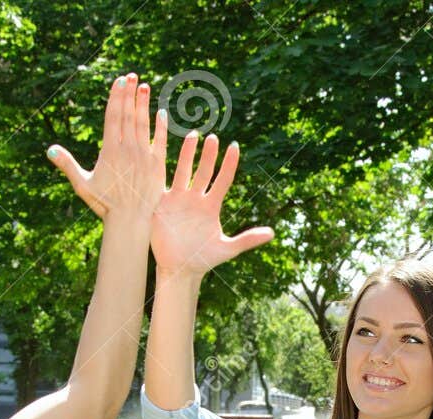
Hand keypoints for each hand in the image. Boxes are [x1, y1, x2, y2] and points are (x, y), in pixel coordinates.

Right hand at [47, 73, 166, 221]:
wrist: (130, 222)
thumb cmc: (105, 205)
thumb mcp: (83, 185)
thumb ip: (68, 165)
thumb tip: (50, 149)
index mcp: (110, 151)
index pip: (113, 117)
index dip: (116, 97)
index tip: (119, 81)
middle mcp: (128, 150)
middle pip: (128, 116)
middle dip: (129, 94)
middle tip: (131, 76)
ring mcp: (144, 156)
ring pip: (144, 124)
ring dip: (144, 104)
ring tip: (144, 86)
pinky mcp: (157, 166)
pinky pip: (161, 142)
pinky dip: (161, 127)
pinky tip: (161, 113)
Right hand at [151, 132, 272, 276]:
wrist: (179, 269)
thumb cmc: (204, 259)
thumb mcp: (227, 249)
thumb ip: (248, 239)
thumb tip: (272, 233)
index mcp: (211, 207)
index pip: (223, 180)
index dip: (229, 164)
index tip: (234, 146)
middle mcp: (195, 199)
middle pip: (204, 172)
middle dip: (209, 155)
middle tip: (214, 137)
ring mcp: (178, 200)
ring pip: (184, 171)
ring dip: (188, 154)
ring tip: (193, 134)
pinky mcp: (161, 205)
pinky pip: (161, 183)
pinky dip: (161, 169)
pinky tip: (160, 151)